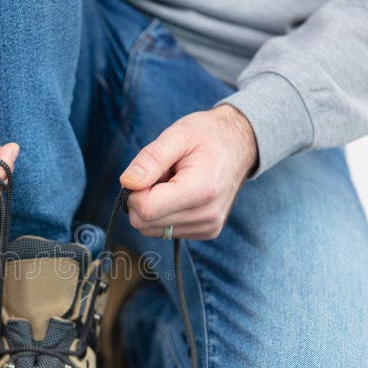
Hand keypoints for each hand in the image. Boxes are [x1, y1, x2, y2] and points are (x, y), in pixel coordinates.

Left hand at [120, 104, 257, 239]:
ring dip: (153, 206)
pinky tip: (180, 194)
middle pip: (145, 223)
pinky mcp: (206, 232)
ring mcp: (208, 227)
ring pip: (152, 230)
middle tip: (162, 175)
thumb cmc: (208, 135)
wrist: (240, 144)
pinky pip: (165, 231)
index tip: (147, 173)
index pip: (145, 210)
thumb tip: (127, 183)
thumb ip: (150, 159)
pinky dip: (164, 214)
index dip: (134, 191)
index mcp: (201, 190)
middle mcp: (207, 215)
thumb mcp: (177, 135)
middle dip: (142, 198)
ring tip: (173, 183)